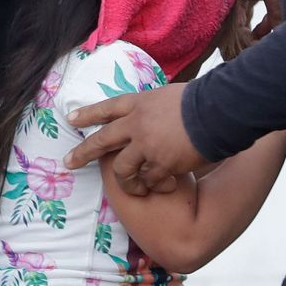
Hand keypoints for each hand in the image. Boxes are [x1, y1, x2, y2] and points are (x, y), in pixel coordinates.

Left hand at [64, 83, 207, 195]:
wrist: (216, 111)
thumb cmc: (199, 100)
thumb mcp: (167, 96)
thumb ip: (153, 108)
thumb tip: (152, 115)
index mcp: (138, 103)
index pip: (106, 108)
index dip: (87, 114)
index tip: (71, 119)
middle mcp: (135, 125)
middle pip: (101, 140)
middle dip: (82, 153)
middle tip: (69, 162)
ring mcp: (145, 145)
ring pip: (122, 170)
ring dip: (128, 183)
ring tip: (136, 189)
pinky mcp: (160, 164)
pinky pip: (150, 181)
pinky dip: (156, 185)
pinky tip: (166, 185)